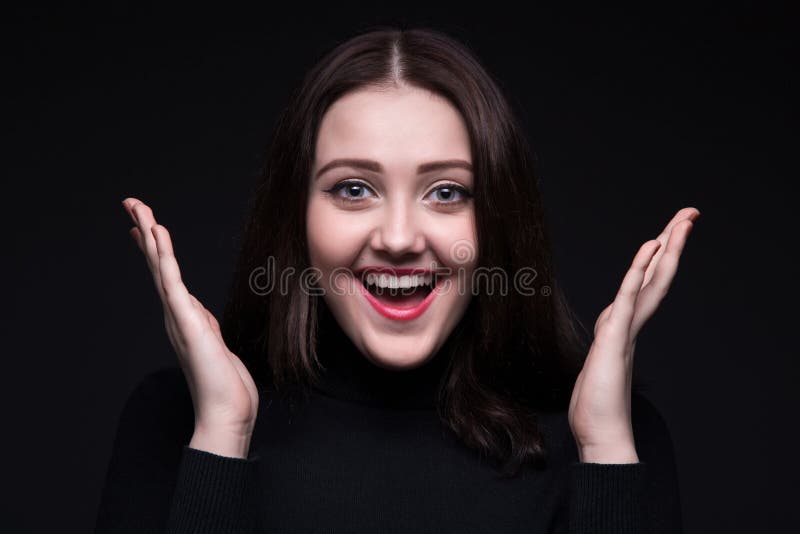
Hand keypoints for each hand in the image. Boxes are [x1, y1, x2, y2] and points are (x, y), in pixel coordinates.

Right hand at [122, 197, 258, 458]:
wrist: (225, 414)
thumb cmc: (223, 386)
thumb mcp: (215, 345)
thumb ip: (204, 326)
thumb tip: (199, 312)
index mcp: (184, 317)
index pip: (165, 275)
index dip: (154, 249)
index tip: (144, 227)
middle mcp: (176, 314)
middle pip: (156, 264)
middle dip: (145, 232)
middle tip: (131, 204)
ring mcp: (179, 317)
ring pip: (160, 267)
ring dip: (150, 235)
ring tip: (138, 208)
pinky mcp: (188, 321)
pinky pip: (173, 281)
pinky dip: (164, 255)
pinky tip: (158, 234)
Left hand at [568, 207, 699, 462]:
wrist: (601, 438)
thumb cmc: (598, 406)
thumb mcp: (599, 359)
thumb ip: (609, 337)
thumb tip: (612, 323)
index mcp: (624, 326)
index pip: (646, 283)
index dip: (658, 257)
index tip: (668, 232)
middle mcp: (630, 325)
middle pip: (657, 276)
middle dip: (672, 243)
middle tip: (690, 214)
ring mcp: (625, 331)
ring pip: (650, 282)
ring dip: (664, 250)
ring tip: (681, 222)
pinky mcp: (615, 340)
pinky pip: (628, 300)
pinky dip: (637, 274)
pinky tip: (648, 252)